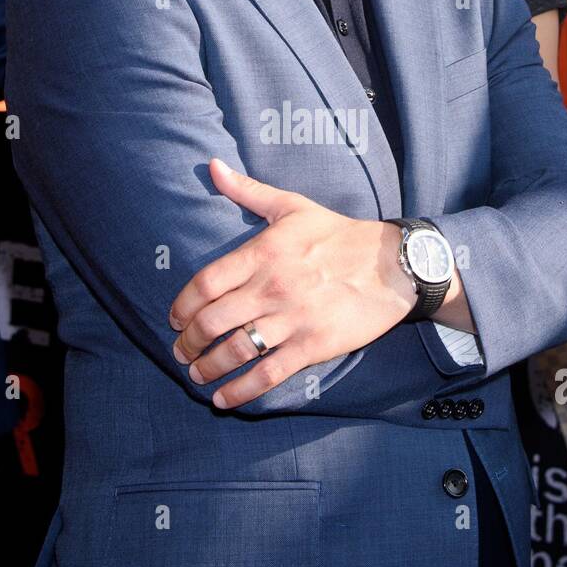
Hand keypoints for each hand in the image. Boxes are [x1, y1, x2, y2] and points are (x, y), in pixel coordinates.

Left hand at [169, 158, 416, 408]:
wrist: (392, 265)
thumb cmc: (338, 234)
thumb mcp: (292, 206)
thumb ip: (247, 191)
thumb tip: (213, 166)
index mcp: (263, 253)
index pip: (205, 283)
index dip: (182, 306)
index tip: (174, 319)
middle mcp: (272, 287)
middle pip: (212, 321)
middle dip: (189, 342)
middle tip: (181, 351)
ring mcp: (291, 318)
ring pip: (235, 351)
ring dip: (208, 367)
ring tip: (197, 374)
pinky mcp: (312, 346)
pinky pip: (267, 374)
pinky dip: (240, 391)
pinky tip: (223, 400)